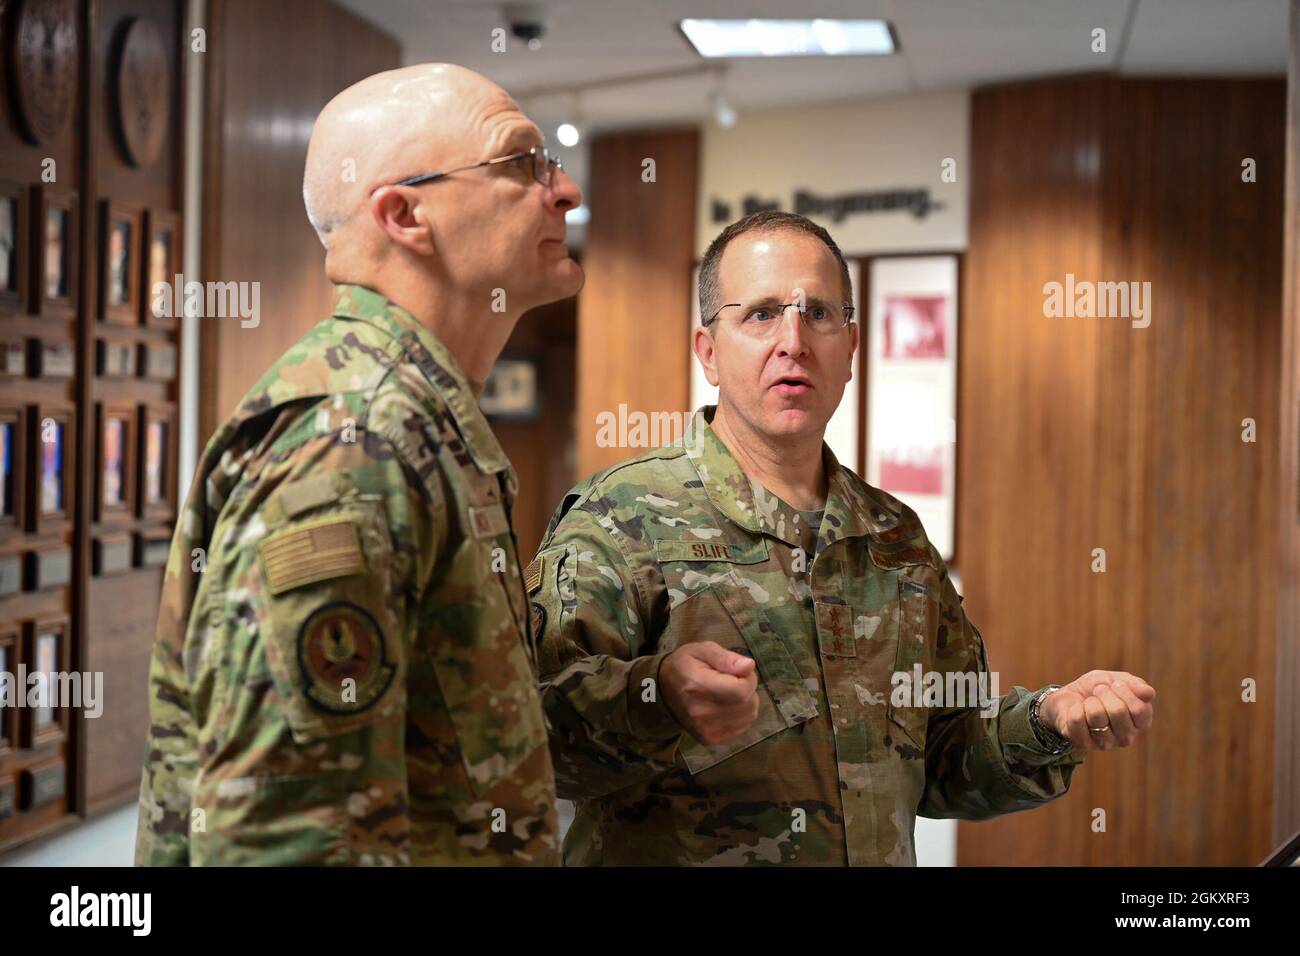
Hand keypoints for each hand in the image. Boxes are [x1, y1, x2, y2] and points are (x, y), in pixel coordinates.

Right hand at [660, 641, 758, 745]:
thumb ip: (726, 658)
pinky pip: (742, 726)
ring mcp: (705, 729)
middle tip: (732, 680)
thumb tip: (749, 666)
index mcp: (698, 686)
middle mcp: (701, 712)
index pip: (741, 690)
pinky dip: (740, 714)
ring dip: (746, 702)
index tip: (739, 670)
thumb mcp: (703, 650)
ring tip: (728, 692)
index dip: (748, 678)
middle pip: (748, 704)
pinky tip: (726, 705)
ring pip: (749, 716)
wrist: (663, 691)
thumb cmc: (686, 665)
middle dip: (748, 688)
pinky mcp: (710, 739)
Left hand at [1041, 670, 1155, 751]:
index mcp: (1140, 723)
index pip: (1140, 710)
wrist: (1068, 697)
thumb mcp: (1116, 679)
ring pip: (1096, 715)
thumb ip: (1135, 685)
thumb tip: (1149, 693)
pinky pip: (1077, 720)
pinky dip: (1075, 708)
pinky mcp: (1084, 744)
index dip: (1125, 691)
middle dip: (1104, 693)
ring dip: (1089, 701)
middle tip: (1098, 692)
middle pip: (1118, 711)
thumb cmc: (1096, 690)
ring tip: (1088, 702)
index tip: (1115, 684)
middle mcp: (1126, 737)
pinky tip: (1077, 712)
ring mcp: (1105, 743)